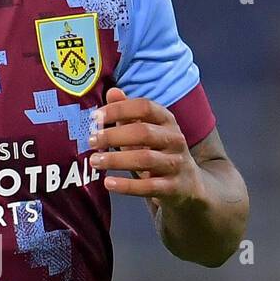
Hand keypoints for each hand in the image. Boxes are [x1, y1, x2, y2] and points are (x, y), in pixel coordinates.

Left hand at [88, 87, 204, 205]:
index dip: (119, 109)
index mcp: (167, 121)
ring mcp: (176, 164)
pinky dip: (126, 185)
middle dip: (113, 135)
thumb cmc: (159, 153)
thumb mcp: (146, 131)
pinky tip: (108, 183)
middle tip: (91, 141)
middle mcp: (174, 139)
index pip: (145, 107)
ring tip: (94, 161)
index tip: (95, 117)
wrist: (188, 185)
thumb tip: (112, 92)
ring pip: (145, 159)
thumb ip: (129, 113)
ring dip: (116, 160)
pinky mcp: (173, 188)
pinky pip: (148, 186)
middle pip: (143, 132)